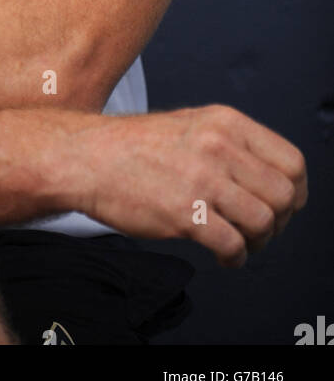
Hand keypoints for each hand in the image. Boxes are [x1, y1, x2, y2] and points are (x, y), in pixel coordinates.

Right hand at [74, 104, 306, 265]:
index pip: (292, 161)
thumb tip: (269, 175)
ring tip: (240, 242)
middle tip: (260, 229)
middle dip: (279, 221)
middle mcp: (218, 147)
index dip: (294, 191)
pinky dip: (235, 258)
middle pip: (284, 195)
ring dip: (258, 241)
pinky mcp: (184, 214)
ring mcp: (201, 180)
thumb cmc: (134, 146)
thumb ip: (231, 143)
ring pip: (264, 222)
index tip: (283, 206)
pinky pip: (233, 245)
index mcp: (225, 122)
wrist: (87, 157)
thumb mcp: (191, 124)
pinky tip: (222, 255)